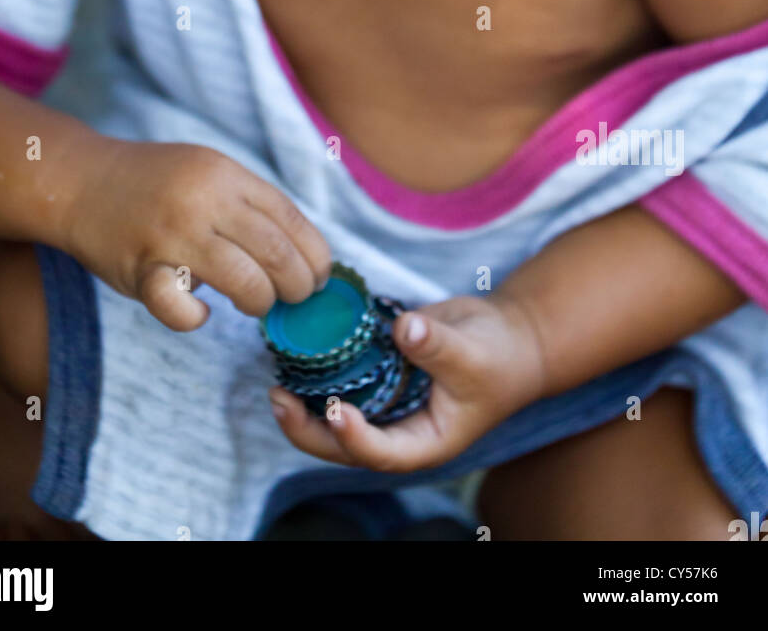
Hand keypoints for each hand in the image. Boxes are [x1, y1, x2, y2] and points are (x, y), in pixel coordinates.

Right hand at [61, 137, 330, 331]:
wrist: (82, 181)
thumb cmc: (156, 183)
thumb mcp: (208, 171)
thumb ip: (248, 204)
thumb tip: (303, 253)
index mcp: (226, 175)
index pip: (292, 220)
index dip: (315, 255)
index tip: (320, 277)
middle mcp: (203, 201)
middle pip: (277, 254)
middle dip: (297, 286)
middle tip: (295, 298)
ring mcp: (172, 236)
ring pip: (246, 282)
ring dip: (261, 302)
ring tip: (256, 303)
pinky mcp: (142, 270)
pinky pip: (183, 308)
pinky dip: (198, 318)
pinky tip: (201, 311)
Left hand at [268, 292, 547, 470]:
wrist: (506, 337)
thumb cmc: (498, 356)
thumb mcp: (474, 353)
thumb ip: (437, 345)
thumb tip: (406, 329)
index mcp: (425, 441)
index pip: (382, 454)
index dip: (355, 439)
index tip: (337, 413)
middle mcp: (399, 429)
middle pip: (345, 444)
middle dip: (309, 428)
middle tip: (279, 400)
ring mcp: (386, 403)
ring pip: (336, 414)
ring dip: (305, 403)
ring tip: (277, 382)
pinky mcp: (377, 375)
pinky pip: (343, 380)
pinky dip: (320, 370)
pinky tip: (297, 350)